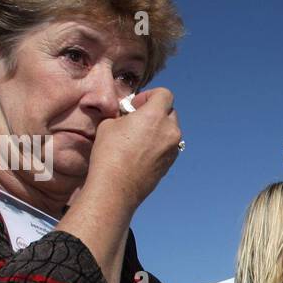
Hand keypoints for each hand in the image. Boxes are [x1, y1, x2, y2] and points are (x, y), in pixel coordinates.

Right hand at [88, 87, 182, 208]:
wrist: (116, 187)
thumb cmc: (109, 154)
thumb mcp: (109, 124)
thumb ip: (123, 114)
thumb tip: (128, 115)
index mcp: (156, 116)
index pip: (165, 94)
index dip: (150, 96)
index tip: (136, 106)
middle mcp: (170, 131)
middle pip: (170, 112)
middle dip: (155, 112)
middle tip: (137, 120)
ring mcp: (173, 148)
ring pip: (171, 130)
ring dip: (158, 128)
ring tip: (138, 137)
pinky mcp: (170, 163)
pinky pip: (169, 146)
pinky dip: (159, 144)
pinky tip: (141, 152)